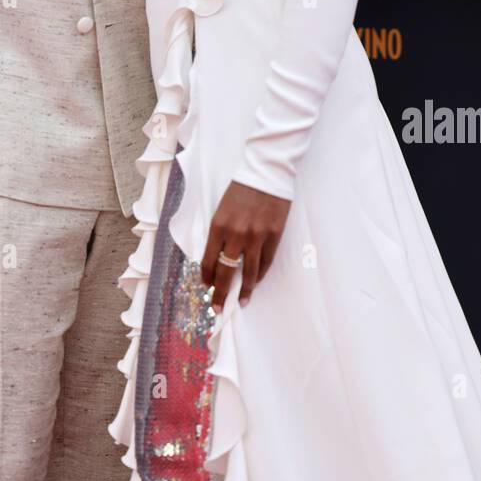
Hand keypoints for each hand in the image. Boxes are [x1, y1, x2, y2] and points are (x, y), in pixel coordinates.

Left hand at [202, 181, 290, 313]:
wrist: (265, 172)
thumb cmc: (241, 189)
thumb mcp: (222, 209)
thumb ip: (220, 233)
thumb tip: (218, 259)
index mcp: (218, 225)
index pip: (208, 260)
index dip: (206, 278)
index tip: (206, 287)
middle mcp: (236, 234)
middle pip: (225, 272)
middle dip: (220, 292)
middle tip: (217, 308)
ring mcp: (257, 236)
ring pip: (248, 272)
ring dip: (243, 290)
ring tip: (241, 302)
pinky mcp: (274, 235)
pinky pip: (265, 262)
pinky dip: (259, 275)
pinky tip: (255, 282)